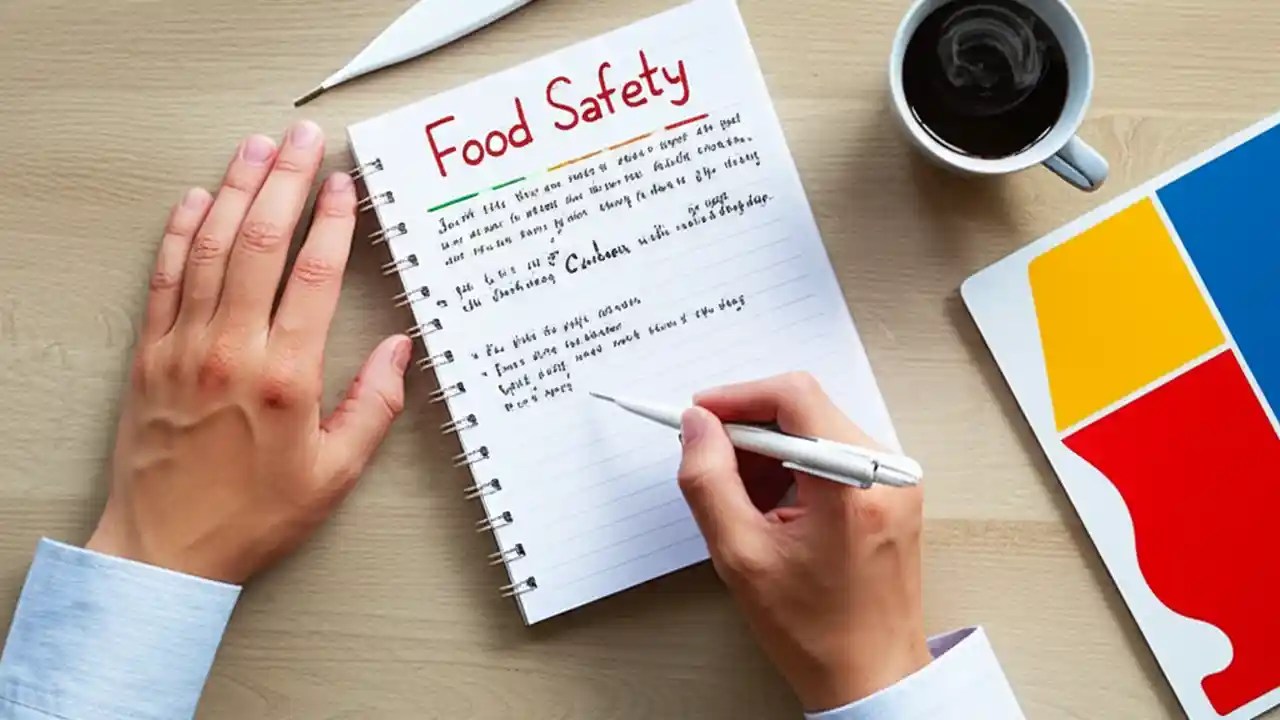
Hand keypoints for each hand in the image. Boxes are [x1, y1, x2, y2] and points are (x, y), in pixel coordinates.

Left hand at [87, 121, 410, 583]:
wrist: (165, 550)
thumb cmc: (253, 516)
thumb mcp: (334, 473)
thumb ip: (372, 406)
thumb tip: (398, 350)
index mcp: (283, 377)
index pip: (311, 275)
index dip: (331, 221)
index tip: (342, 185)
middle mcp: (230, 349)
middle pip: (259, 243)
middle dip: (283, 181)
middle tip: (301, 139)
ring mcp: (183, 347)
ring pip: (209, 248)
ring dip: (233, 190)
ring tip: (254, 149)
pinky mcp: (149, 354)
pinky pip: (164, 278)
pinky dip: (180, 233)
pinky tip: (195, 201)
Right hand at [677, 373, 929, 710]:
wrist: (871, 676)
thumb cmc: (816, 632)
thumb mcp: (740, 556)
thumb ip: (709, 481)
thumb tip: (697, 427)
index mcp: (853, 484)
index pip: (793, 397)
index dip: (737, 398)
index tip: (700, 417)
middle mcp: (885, 471)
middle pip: (804, 409)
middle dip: (748, 431)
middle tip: (711, 463)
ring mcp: (895, 479)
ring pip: (815, 429)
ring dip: (769, 452)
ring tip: (743, 502)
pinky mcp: (892, 490)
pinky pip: (833, 453)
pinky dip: (794, 468)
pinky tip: (773, 509)